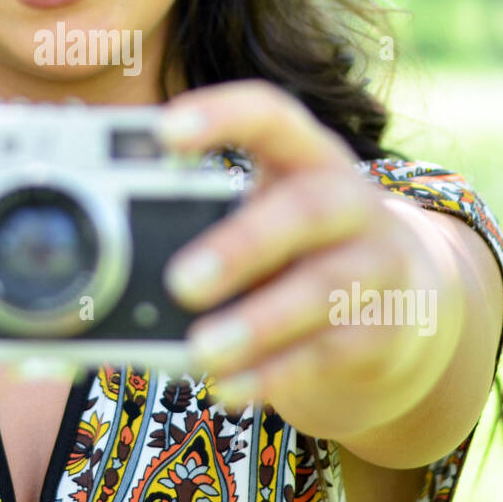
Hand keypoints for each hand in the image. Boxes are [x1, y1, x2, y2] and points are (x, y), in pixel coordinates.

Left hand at [157, 80, 463, 430]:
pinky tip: (229, 386)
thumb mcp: (260, 217)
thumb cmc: (297, 252)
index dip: (223, 115)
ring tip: (200, 351)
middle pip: (307, 209)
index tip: (164, 133)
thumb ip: (195, 225)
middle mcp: (351, 202)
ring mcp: (376, 267)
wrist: (405, 309)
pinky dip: (274, 373)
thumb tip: (96, 265)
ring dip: (258, 324)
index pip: (272, 115)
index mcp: (306, 156)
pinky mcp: (383, 332)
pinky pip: (328, 351)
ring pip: (323, 289)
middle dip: (242, 245)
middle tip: (180, 282)